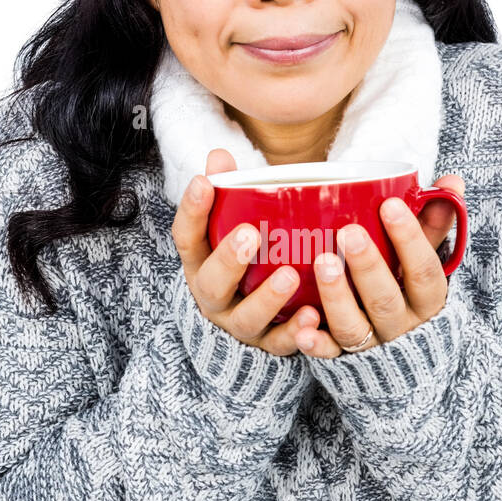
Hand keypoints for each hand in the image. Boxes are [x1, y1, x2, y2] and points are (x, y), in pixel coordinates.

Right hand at [171, 148, 320, 356]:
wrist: (247, 326)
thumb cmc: (245, 262)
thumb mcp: (232, 228)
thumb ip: (229, 194)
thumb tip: (220, 156)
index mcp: (201, 263)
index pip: (187, 237)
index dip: (191, 211)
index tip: (203, 182)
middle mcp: (214, 297)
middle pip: (212, 283)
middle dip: (229, 260)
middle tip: (250, 235)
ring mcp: (239, 324)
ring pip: (246, 318)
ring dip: (267, 298)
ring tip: (290, 275)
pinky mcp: (268, 345)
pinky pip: (280, 345)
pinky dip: (296, 333)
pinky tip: (314, 316)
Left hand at [293, 174, 465, 358]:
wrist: (407, 357)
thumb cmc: (409, 289)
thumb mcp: (426, 260)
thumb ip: (435, 222)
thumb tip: (452, 181)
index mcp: (427, 300)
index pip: (425, 271)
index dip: (411, 239)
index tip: (390, 205)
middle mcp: (402, 325)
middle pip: (386, 300)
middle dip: (368, 266)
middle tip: (348, 232)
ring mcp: (372, 345)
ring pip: (354, 327)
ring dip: (337, 296)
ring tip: (322, 261)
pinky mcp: (344, 359)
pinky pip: (329, 355)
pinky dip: (316, 344)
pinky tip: (303, 328)